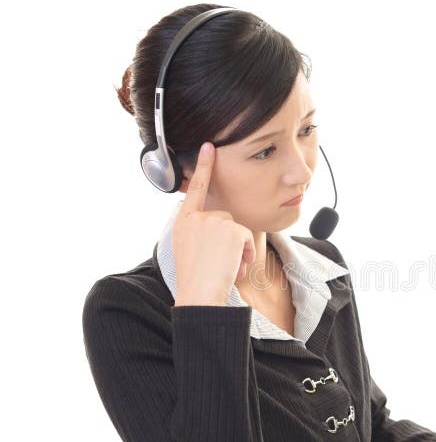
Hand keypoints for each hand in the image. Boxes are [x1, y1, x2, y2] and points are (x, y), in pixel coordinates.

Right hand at [172, 142, 256, 306]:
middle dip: (230, 241)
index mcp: (183, 222)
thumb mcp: (192, 250)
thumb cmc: (198, 280)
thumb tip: (225, 226)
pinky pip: (248, 237)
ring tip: (225, 267)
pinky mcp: (229, 228)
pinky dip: (246, 253)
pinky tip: (234, 266)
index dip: (203, 166)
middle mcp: (195, 217)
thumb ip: (203, 232)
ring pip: (237, 228)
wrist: (200, 295)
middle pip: (225, 218)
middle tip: (219, 263)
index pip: (194, 189)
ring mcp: (212, 221)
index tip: (208, 146)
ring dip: (238, 249)